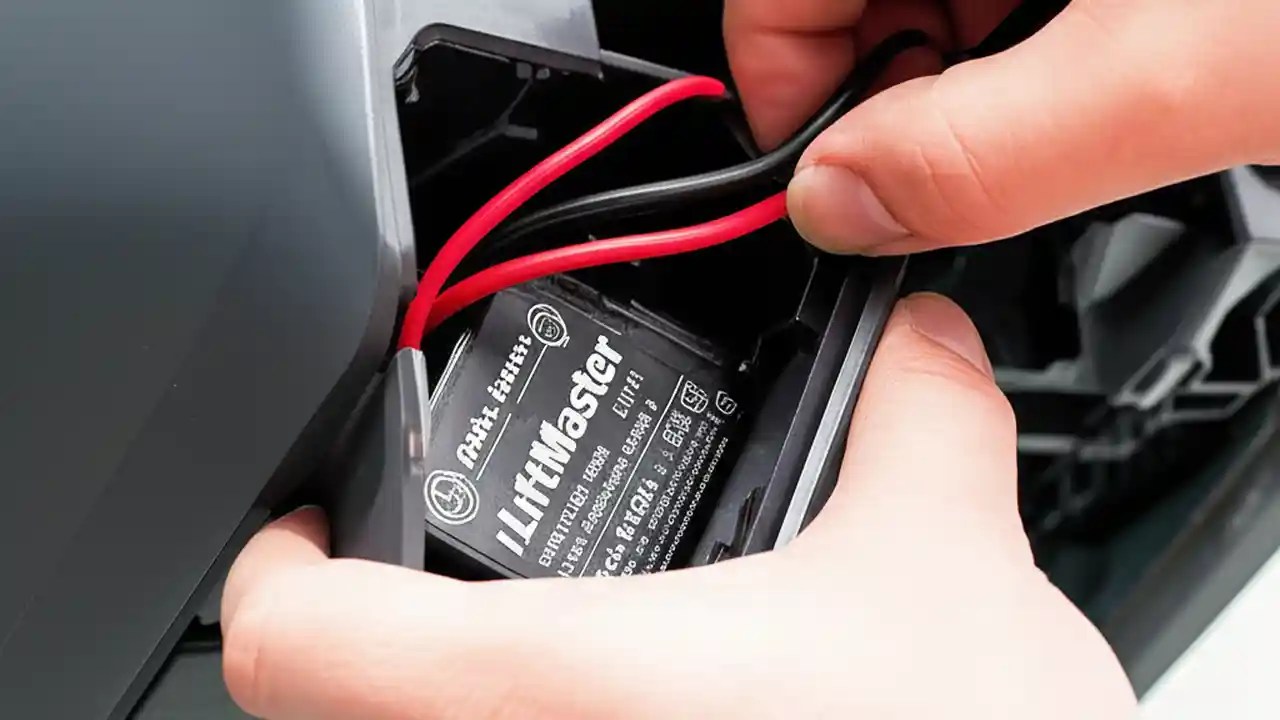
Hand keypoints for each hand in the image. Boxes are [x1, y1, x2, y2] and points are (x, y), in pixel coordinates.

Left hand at [221, 294, 1135, 718]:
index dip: (281, 556)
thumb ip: (914, 419)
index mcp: (546, 696)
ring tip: (565, 640)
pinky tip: (643, 716)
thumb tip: (914, 345)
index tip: (321, 513)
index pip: (286, 637)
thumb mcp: (947, 569)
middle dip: (387, 624)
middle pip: (337, 704)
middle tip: (462, 562)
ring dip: (462, 695)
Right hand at [726, 0, 1279, 253]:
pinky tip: (1107, 57)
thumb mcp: (1187, 71)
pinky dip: (1038, 39)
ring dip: (978, 74)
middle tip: (977, 162)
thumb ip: (991, 157)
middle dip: (898, 93)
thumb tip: (848, 206)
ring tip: (1087, 95)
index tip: (834, 180)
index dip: (787, 91)